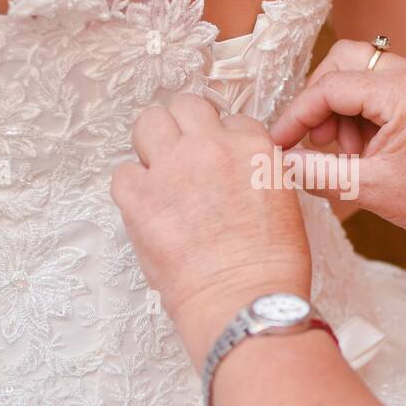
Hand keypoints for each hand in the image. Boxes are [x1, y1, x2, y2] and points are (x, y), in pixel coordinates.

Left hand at [111, 94, 311, 361]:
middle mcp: (211, 147)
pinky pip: (123, 172)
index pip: (231, 120)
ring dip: (153, 143)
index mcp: (253, 147)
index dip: (223, 141)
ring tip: (160, 172)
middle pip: (185, 106)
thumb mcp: (283, 201)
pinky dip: (132, 187)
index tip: (219, 162)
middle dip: (183, 127)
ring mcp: (171, 169)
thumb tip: (234, 172)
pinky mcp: (138, 198)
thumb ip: (256, 172)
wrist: (245, 299)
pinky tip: (146, 207)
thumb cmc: (272, 265)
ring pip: (148, 122)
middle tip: (183, 154)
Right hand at [270, 40, 405, 245]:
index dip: (297, 115)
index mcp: (403, 93)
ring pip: (356, 71)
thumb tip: (278, 162)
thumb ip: (318, 172)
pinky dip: (357, 111)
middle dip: (318, 100)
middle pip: (341, 61)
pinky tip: (361, 148)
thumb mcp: (370, 190)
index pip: (330, 87)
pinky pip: (374, 86)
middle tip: (316, 141)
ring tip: (347, 152)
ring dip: (338, 107)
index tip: (279, 144)